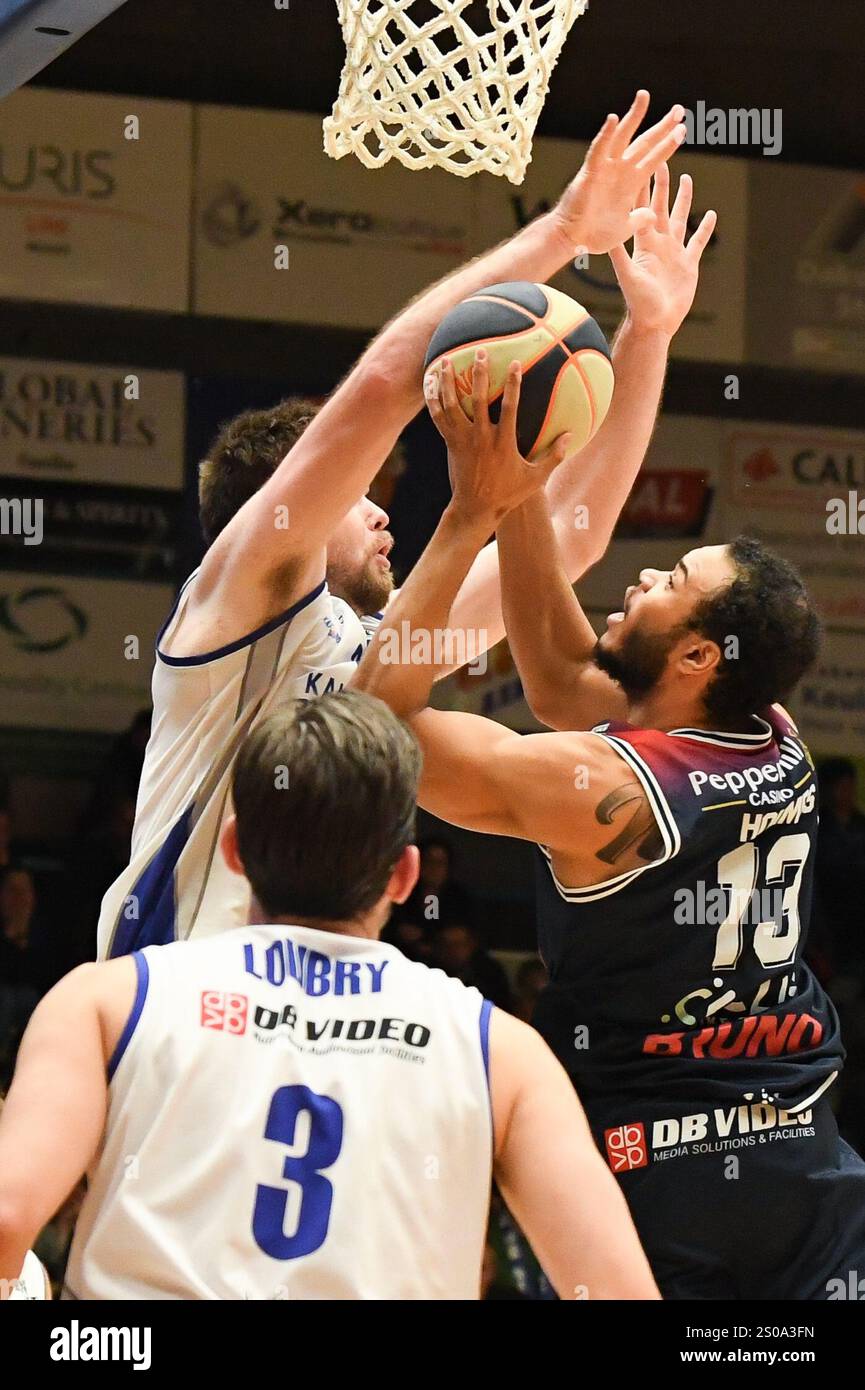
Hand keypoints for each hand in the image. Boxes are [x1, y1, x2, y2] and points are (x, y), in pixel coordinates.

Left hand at [424, 352, 570, 526]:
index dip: (512, 384)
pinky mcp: (450, 444)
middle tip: (479, 352)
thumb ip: (555, 457)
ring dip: (448, 382)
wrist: (475, 509)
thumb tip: (571, 436)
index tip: (514, 363)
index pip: (509, 407)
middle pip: (477, 399)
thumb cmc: (507, 494)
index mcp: (503, 442)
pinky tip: (431, 384)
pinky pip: (439, 418)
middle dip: (478, 374)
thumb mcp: (536, 479)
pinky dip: (434, 400)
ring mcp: (463, 440)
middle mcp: (481, 438)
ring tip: (446, 360)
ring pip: (452, 405)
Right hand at [554, 91, 685, 254]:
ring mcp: (605, 170)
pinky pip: (599, 151)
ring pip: (622, 138)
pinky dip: (605, 135)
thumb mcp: (625, 229)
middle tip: (679, 110)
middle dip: (661, 127)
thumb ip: (638, 220)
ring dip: (634, 118)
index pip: (653, 159)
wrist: (572, 241)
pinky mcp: (590, 173)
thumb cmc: (594, 235)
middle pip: (644, 143)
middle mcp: (620, 171)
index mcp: (630, 184)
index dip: (667, 144)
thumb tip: (653, 216)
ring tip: (645, 97)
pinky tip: (614, 119)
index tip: (682, 130)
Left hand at [608, 165, 716, 337]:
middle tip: (663, 159)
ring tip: (687, 178)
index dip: (643, 186)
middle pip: (662, 206)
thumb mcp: (628, 275)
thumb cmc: (639, 302)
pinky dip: (705, 229)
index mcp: (644, 242)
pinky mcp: (688, 263)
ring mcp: (674, 252)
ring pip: (681, 218)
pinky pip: (698, 241)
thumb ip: (620, 254)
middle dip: (662, 183)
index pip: (643, 207)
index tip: (643, 164)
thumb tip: (608, 234)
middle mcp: (658, 243)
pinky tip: (712, 214)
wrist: (655, 323)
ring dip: (684, 199)